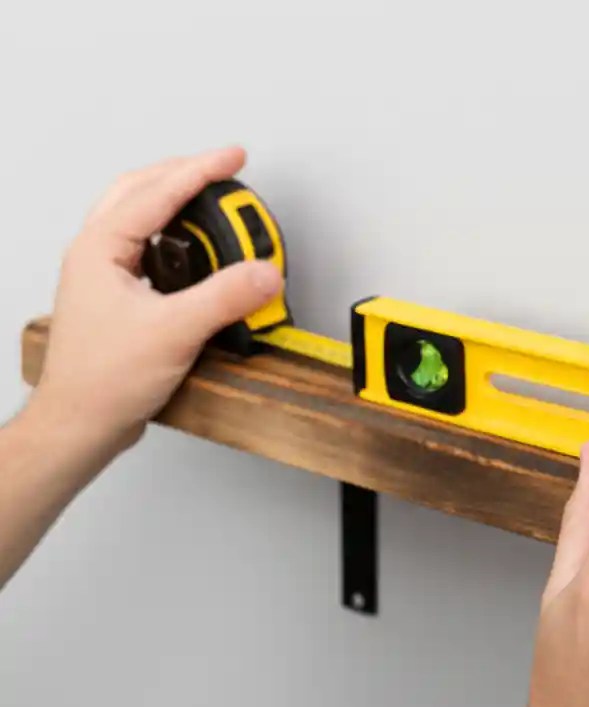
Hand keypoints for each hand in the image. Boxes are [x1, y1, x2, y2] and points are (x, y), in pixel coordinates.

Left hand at [28, 147, 282, 458]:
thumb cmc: (101, 382)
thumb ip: (225, 298)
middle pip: (138, 190)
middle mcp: (96, 255)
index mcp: (100, 249)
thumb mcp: (174, 332)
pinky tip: (196, 251)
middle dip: (182, 172)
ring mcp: (103, 275)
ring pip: (137, 215)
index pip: (158, 192)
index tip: (233, 157)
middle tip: (221, 169)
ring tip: (210, 200)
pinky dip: (172, 233)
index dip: (201, 169)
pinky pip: (145, 245)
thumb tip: (264, 271)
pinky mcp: (117, 297)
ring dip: (173, 200)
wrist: (80, 422)